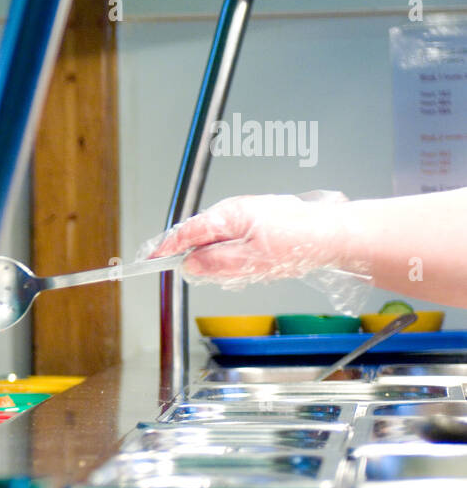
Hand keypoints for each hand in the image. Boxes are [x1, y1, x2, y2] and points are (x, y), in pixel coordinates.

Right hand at [149, 192, 351, 287]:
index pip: (187, 231)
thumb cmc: (299, 243)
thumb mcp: (251, 261)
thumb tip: (190, 265)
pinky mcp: (261, 222)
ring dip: (224, 259)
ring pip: (220, 240)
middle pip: (201, 236)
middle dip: (200, 257)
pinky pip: (237, 241)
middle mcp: (235, 210)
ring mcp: (249, 215)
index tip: (152, 259)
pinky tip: (258, 265)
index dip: (167, 247)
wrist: (336, 235)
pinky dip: (238, 256)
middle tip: (211, 276)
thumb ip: (216, 262)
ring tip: (249, 271)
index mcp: (228, 215)